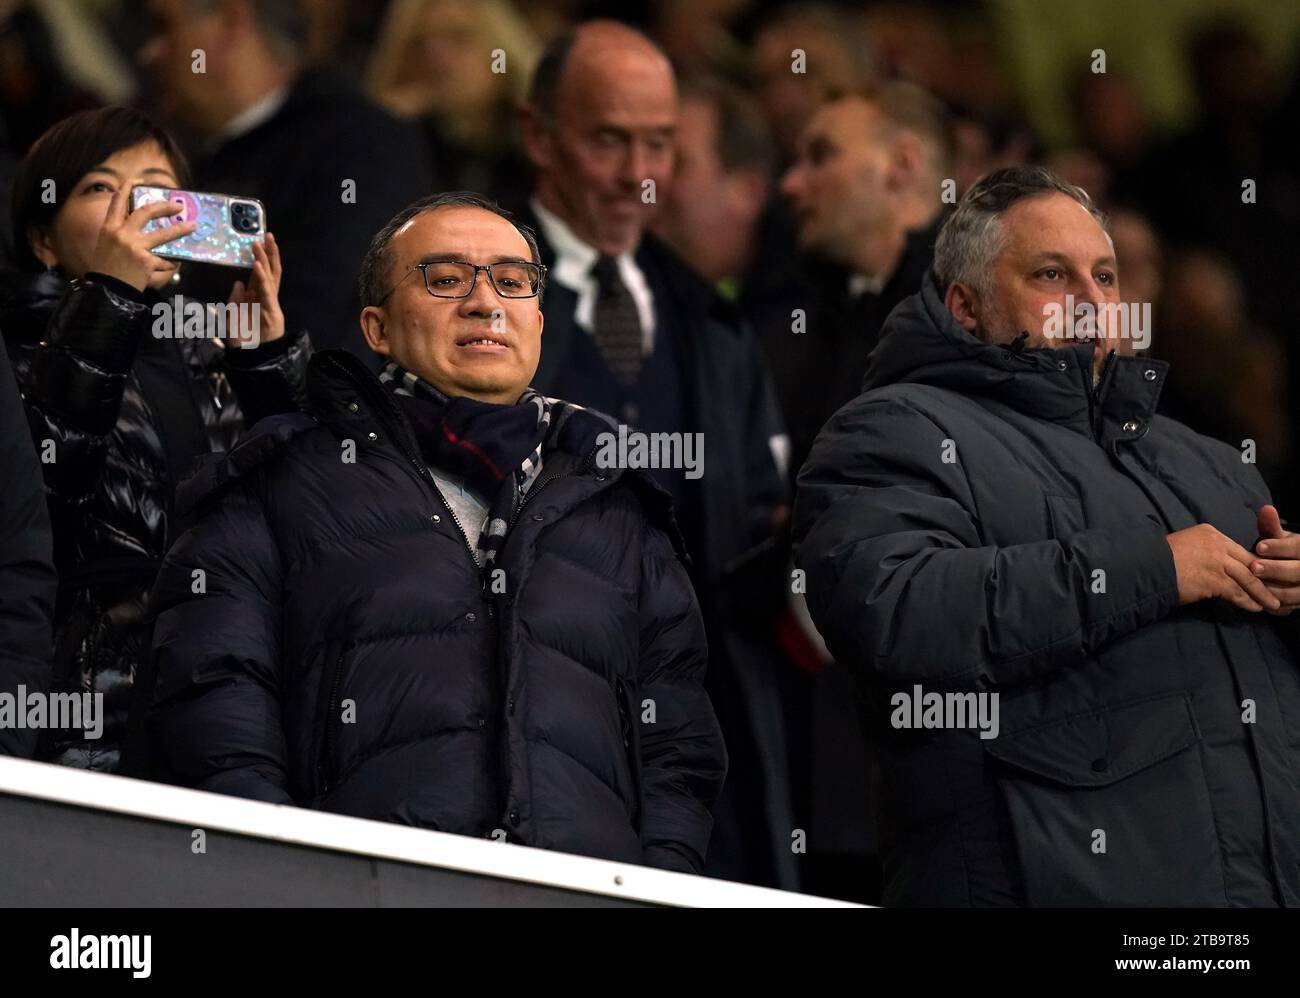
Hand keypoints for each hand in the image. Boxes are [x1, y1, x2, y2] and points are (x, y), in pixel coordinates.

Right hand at [87, 185, 195, 291]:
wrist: (105, 290)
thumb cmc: (105, 269)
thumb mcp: (105, 245)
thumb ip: (118, 233)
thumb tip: (137, 227)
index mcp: (108, 228)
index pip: (117, 202)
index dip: (127, 188)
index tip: (136, 180)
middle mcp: (121, 233)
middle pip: (145, 212)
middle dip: (163, 206)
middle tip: (177, 206)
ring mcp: (134, 246)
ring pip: (163, 234)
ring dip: (180, 229)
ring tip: (192, 226)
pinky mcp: (146, 261)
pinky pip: (164, 260)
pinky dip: (170, 263)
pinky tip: (174, 264)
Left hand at [223, 232, 283, 347]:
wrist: (250, 360)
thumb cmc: (242, 342)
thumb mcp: (232, 317)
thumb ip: (235, 300)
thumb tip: (239, 282)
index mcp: (257, 299)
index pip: (260, 275)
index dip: (260, 258)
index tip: (258, 242)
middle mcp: (266, 299)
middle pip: (271, 272)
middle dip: (270, 253)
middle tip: (267, 234)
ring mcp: (270, 305)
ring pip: (270, 278)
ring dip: (265, 260)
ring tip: (261, 243)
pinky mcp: (271, 313)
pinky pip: (266, 292)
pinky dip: (262, 278)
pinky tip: (257, 265)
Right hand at [1166, 523, 1280, 612]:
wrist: (1145, 568)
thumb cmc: (1159, 559)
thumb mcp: (1184, 545)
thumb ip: (1203, 551)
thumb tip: (1216, 566)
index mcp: (1210, 533)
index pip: (1239, 550)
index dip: (1253, 564)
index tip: (1262, 575)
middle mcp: (1217, 544)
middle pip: (1248, 563)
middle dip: (1264, 578)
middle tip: (1275, 590)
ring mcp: (1217, 562)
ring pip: (1247, 579)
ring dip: (1261, 593)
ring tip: (1272, 604)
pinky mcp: (1214, 580)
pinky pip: (1237, 593)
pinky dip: (1248, 602)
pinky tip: (1255, 608)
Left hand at [1249, 504, 1299, 613]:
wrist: (1295, 570)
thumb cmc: (1283, 551)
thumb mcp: (1279, 538)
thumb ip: (1271, 527)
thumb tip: (1266, 508)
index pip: (1298, 548)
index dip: (1280, 548)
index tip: (1259, 546)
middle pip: (1299, 572)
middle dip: (1277, 569)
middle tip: (1254, 567)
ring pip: (1296, 593)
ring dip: (1274, 590)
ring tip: (1252, 585)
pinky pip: (1289, 607)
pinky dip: (1274, 605)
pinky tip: (1257, 600)